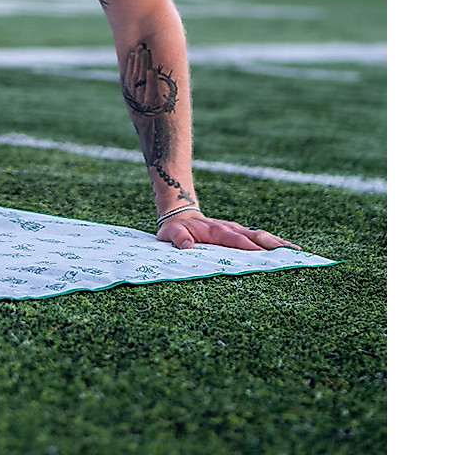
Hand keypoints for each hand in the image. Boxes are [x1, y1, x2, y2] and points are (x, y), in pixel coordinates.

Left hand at [156, 211, 300, 251]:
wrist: (180, 214)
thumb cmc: (175, 228)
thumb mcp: (169, 233)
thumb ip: (177, 237)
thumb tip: (186, 245)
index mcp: (216, 231)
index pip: (236, 240)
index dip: (250, 247)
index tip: (265, 255)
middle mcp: (231, 229)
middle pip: (256, 237)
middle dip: (274, 246)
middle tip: (294, 255)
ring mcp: (238, 230)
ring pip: (262, 236)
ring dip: (280, 244)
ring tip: (300, 254)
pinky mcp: (241, 233)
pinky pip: (261, 238)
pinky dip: (276, 244)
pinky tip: (291, 251)